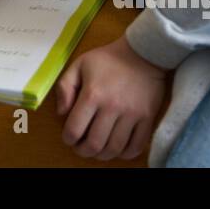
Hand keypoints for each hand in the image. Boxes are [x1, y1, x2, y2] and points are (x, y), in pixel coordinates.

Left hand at [55, 36, 167, 160]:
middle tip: (81, 148)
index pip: (75, 129)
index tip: (69, 138)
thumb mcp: (79, 65)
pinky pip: (137, 146)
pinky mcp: (148, 118)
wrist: (143, 53)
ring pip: (114, 148)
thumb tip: (62, 113)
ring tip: (97, 150)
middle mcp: (112, 107)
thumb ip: (64, 87)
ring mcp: (132, 114)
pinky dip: (125, 154)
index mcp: (92, 94)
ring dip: (102, 155)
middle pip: (95, 144)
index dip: (68, 139)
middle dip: (83, 151)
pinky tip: (117, 149)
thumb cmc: (108, 59)